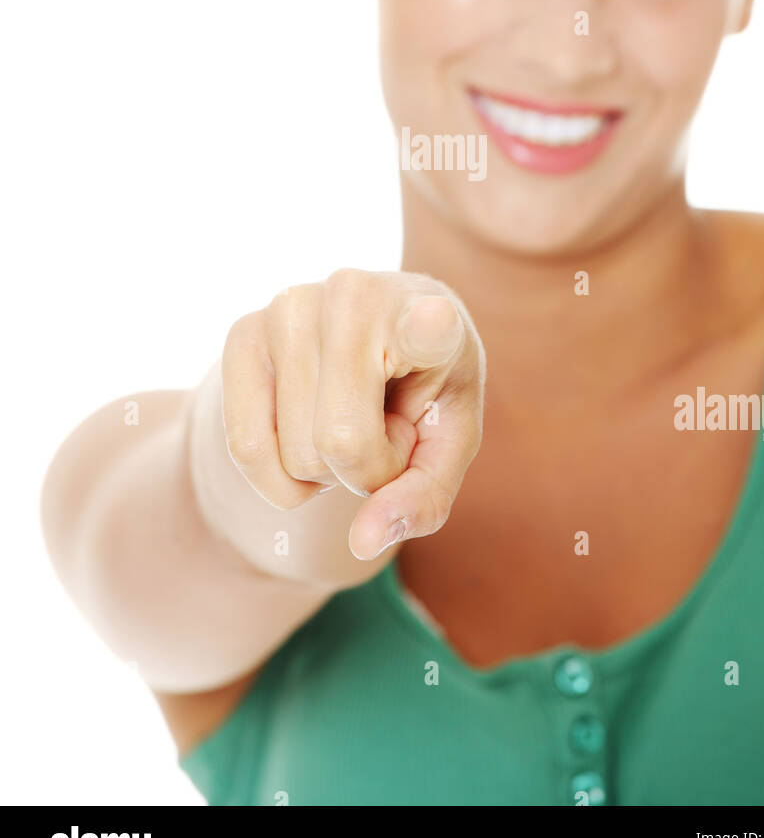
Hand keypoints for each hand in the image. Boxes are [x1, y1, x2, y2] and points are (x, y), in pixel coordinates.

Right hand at [220, 270, 484, 561]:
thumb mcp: (448, 445)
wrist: (371, 337)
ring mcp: (291, 306)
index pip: (428, 325)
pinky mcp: (242, 330)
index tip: (434, 319)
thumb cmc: (422, 390)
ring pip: (295, 454)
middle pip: (342, 445)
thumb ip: (422, 498)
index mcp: (431, 315)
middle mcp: (356, 295)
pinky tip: (305, 438)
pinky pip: (244, 448)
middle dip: (366, 470)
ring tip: (347, 418)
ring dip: (324, 471)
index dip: (428, 327)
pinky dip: (278, 478)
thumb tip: (363, 542)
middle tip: (381, 427)